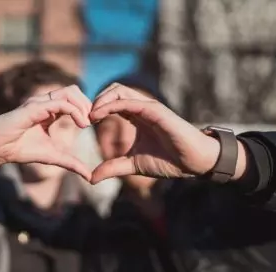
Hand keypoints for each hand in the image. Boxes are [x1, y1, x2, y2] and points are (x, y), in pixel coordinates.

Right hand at [0, 85, 92, 180]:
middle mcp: (45, 102)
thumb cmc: (21, 149)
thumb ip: (71, 163)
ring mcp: (39, 103)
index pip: (74, 99)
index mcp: (50, 110)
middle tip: (94, 121)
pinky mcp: (33, 108)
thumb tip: (89, 176)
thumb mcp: (53, 156)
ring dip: (82, 105)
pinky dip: (74, 111)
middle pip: (74, 90)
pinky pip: (58, 103)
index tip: (96, 123)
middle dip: (87, 104)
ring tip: (87, 123)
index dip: (87, 108)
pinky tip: (81, 124)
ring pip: (68, 92)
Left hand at [89, 84, 244, 183]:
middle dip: (95, 100)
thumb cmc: (168, 161)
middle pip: (113, 90)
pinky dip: (111, 105)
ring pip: (119, 90)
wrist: (193, 163)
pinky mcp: (156, 110)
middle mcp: (141, 108)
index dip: (95, 108)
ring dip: (101, 100)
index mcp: (136, 116)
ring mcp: (149, 107)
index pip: (112, 102)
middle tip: (84, 118)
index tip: (82, 123)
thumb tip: (91, 178)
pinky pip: (129, 101)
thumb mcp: (133, 165)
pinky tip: (99, 116)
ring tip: (89, 116)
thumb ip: (113, 168)